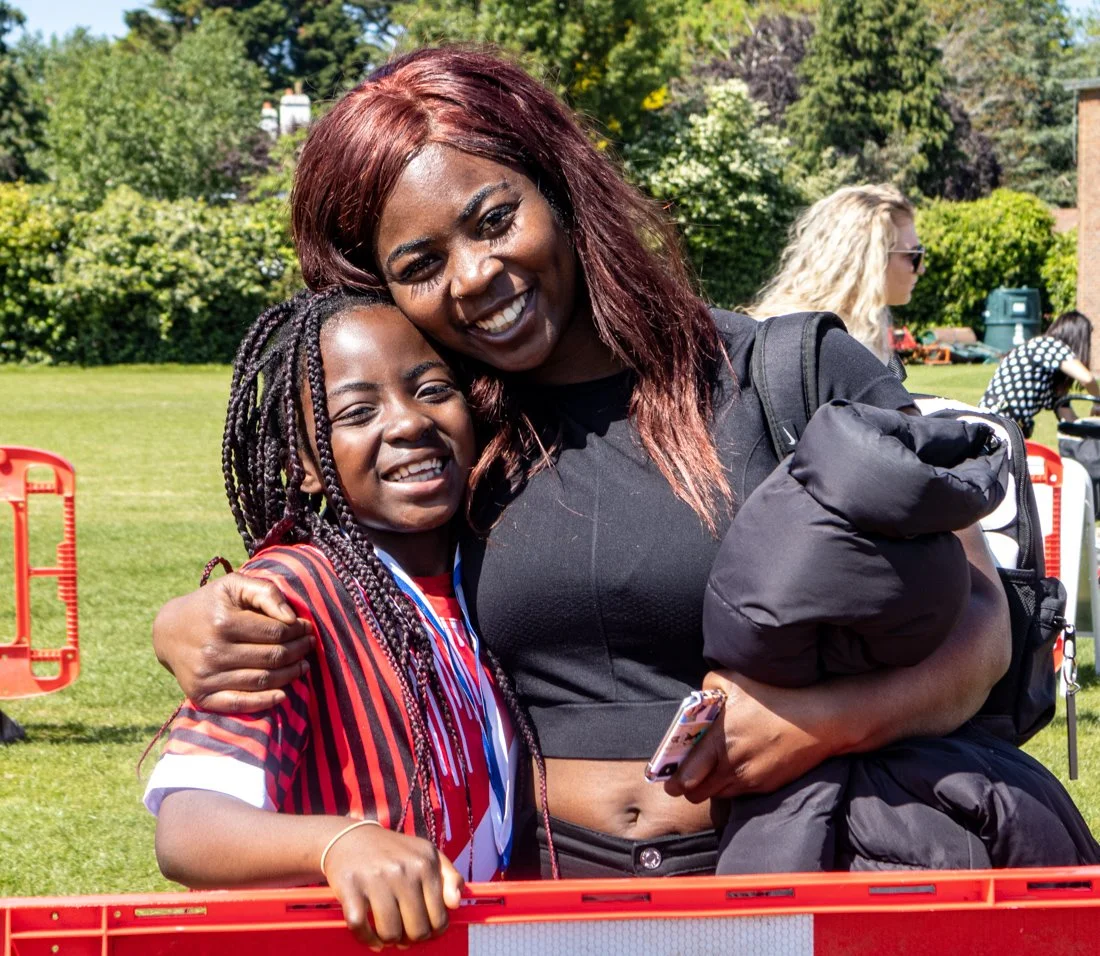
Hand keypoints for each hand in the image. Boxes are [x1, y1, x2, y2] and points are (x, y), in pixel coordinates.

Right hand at [152, 573, 313, 712]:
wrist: (168, 632)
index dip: (298, 630)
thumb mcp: (234, 585)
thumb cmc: (210, 604)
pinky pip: (240, 704)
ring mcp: (206, 677)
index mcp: (223, 622)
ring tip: (303, 665)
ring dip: (290, 675)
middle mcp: (214, 652)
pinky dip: (265, 702)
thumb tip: (291, 618)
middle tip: (309, 646)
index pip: (276, 632)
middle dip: (298, 651)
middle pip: (272, 657)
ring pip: (262, 681)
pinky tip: (284, 694)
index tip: (307, 628)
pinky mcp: (201, 696)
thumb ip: (266, 592)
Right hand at [325, 826, 464, 950]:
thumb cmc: (395, 852)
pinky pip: (360, 928)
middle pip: (417, 930)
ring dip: (390, 940)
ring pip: (390, 933)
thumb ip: (450, 877)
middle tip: (405, 932)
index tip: (425, 928)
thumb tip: (456, 903)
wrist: (351, 838)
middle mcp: (402, 870)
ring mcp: (375, 879)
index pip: (439, 918)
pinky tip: (371, 935)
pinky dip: (366, 939)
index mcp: (425, 863)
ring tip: (389, 932)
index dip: (434, 932)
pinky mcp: (350, 887)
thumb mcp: (428, 855)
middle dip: (412, 938)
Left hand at [664, 670, 836, 802]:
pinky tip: (734, 765)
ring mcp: (750, 779)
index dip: (672, 779)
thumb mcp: (736, 680)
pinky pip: (738, 792)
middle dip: (685, 786)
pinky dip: (730, 784)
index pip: (686, 775)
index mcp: (720, 741)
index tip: (665, 776)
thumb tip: (697, 699)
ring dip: (709, 785)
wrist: (819, 719)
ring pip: (717, 794)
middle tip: (682, 776)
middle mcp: (732, 765)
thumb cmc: (776, 696)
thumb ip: (708, 686)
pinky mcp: (765, 786)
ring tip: (709, 768)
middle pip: (696, 792)